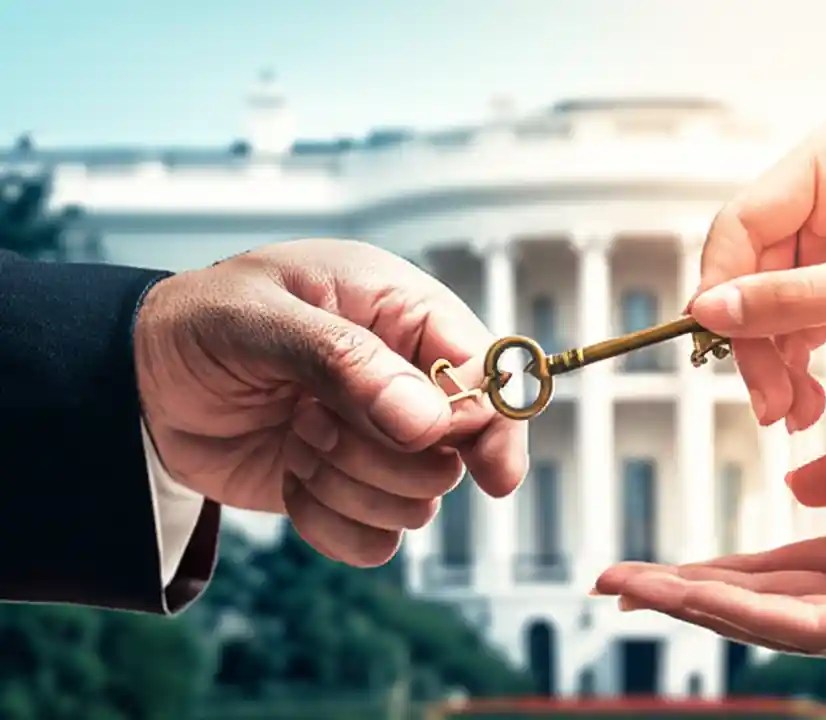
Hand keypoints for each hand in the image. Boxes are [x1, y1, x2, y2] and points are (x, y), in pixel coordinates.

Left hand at [133, 239, 527, 566]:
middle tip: (313, 420)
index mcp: (402, 312)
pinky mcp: (352, 490)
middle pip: (456, 451)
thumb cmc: (201, 324)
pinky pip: (378, 541)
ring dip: (348, 486)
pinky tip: (294, 482)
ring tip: (296, 441)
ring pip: (420, 503)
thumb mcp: (260, 319)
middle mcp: (406, 378)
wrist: (139, 384)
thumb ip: (346, 360)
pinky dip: (332, 525)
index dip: (489, 422)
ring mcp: (381, 439)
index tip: (476, 465)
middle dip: (382, 453)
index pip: (487, 373)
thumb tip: (427, 420)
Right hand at [593, 388, 825, 656]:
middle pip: (767, 603)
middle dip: (686, 595)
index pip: (784, 571)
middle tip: (613, 585)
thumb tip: (796, 482)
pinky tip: (694, 593)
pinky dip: (749, 608)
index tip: (659, 556)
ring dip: (696, 607)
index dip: (716, 566)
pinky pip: (819, 619)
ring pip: (778, 621)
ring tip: (627, 591)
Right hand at [687, 116, 825, 430]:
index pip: (745, 219)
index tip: (711, 340)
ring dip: (775, 358)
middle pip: (754, 267)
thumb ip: (788, 301)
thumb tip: (707, 311)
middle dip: (755, 337)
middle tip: (764, 402)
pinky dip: (798, 360)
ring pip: (773, 300)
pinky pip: (802, 317)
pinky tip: (807, 398)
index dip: (721, 282)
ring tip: (790, 412)